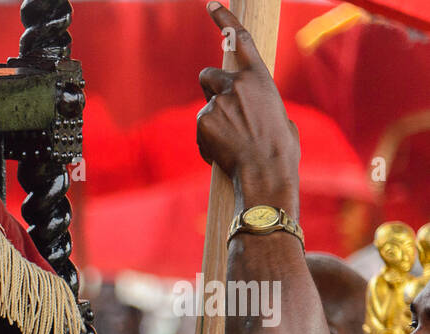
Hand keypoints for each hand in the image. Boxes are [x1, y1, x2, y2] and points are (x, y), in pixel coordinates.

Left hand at [195, 3, 298, 203]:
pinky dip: (207, 139)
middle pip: (207, 75)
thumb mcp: (279, 116)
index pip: (241, 39)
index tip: (211, 5)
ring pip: (205, 106)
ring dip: (213, 119)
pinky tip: (223, 151)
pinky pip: (200, 128)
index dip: (224, 20)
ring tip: (232, 140)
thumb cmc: (280, 148)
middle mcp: (236, 84)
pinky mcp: (203, 121)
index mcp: (260, 78)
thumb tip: (253, 111)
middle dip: (209, 89)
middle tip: (221, 109)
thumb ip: (261, 103)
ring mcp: (217, 102)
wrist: (266, 170)